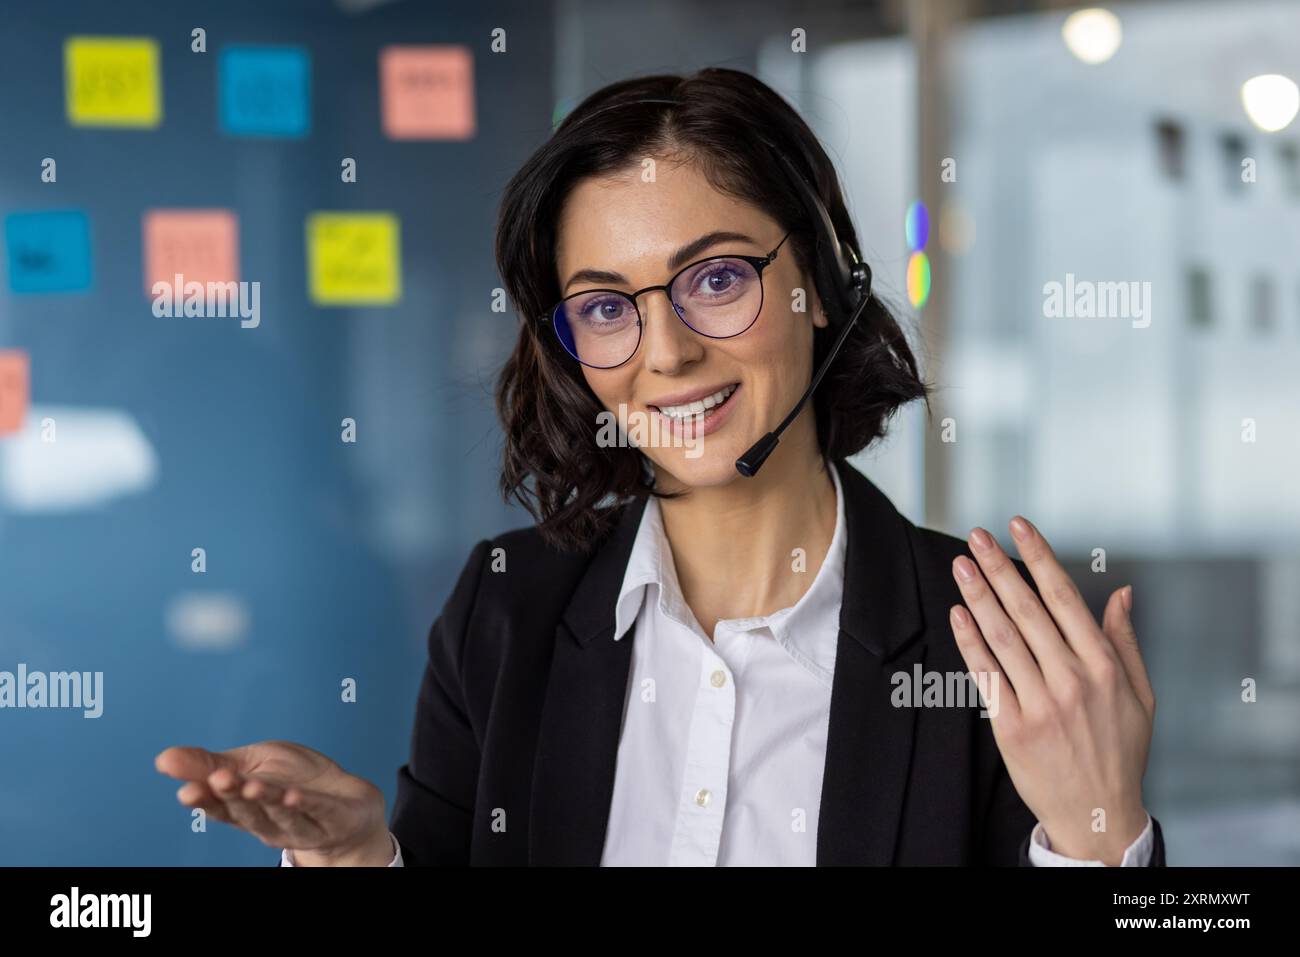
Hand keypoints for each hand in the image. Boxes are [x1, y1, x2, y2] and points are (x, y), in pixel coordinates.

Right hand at [155, 740, 392, 865]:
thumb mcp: (252, 765)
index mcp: (245, 808)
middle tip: (217, 779)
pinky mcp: (333, 820)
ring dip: (265, 801)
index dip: (204, 799)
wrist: (351, 802)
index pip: (219, 806)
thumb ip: (211, 765)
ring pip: (280, 815)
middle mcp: (269, 823)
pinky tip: (294, 794)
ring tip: (252, 786)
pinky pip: (318, 812)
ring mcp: (301, 826)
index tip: (187, 790)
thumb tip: (162, 758)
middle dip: (231, 796)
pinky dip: (305, 804)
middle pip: (246, 812)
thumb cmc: (296, 780)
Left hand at [948, 516, 1154, 864]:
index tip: (1017, 526)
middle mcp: (1072, 680)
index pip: (1065, 597)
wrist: (1098, 814)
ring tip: (960, 565)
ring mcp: (1041, 704)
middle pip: (1027, 610)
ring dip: (977, 596)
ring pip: (1002, 636)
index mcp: (1104, 667)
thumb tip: (1122, 592)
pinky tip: (958, 613)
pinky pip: (986, 674)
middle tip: (976, 536)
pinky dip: (969, 641)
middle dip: (999, 567)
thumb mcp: (1140, 696)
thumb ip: (1125, 641)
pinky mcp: (1012, 727)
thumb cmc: (1119, 750)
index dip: (1039, 557)